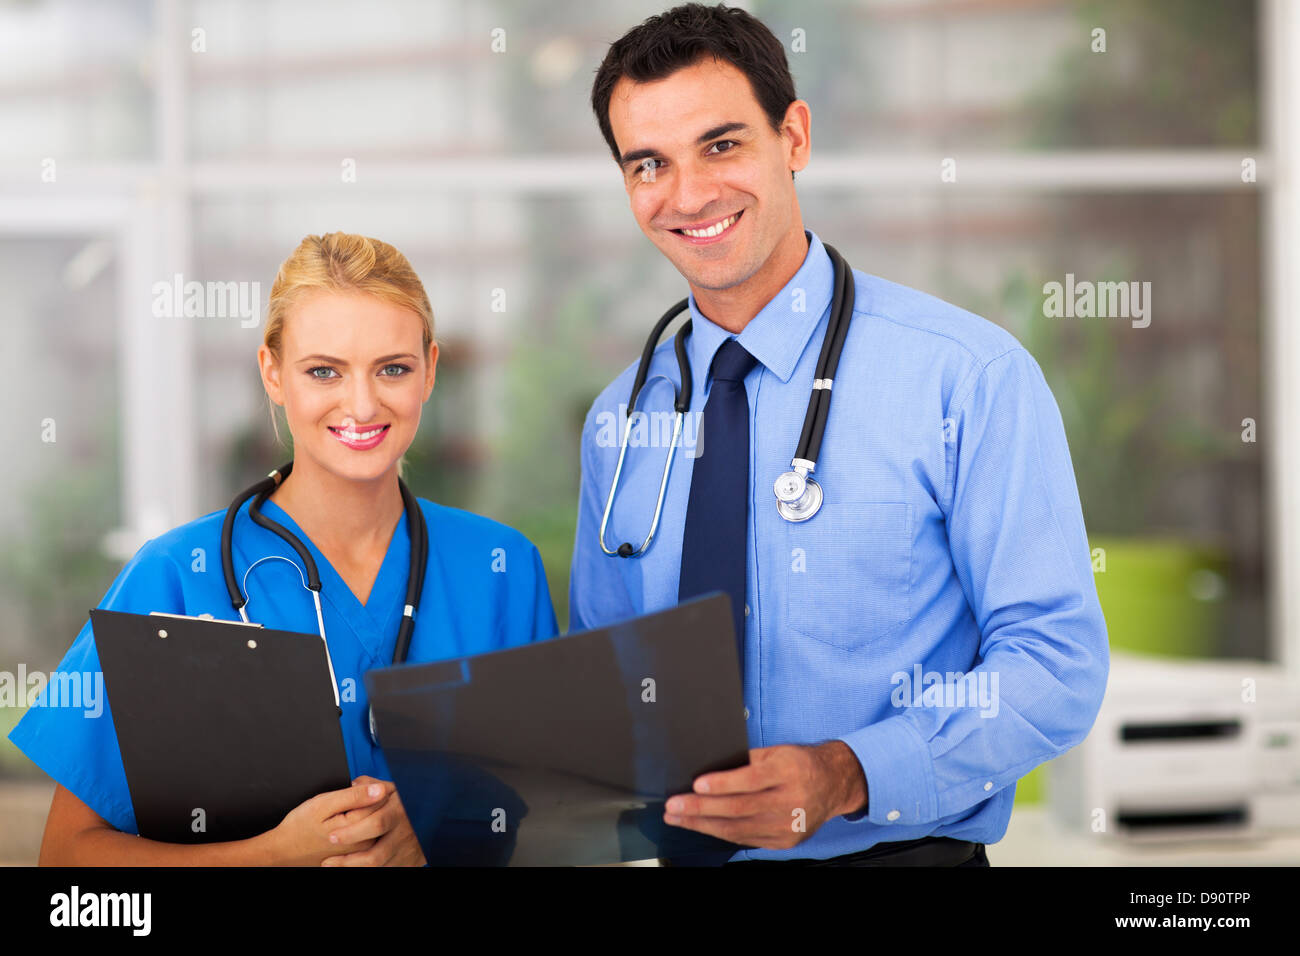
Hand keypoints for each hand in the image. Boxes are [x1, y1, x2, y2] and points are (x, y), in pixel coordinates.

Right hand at [267, 777, 389, 865]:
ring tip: (342, 812)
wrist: (285, 852)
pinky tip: (344, 821)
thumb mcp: (323, 805)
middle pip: (381, 809)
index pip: (381, 798)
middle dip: (368, 797)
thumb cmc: (300, 827)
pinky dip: (361, 821)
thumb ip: (354, 796)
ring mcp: (364, 849)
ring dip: (364, 809)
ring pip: (376, 819)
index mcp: (359, 827)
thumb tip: (381, 789)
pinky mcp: (359, 852)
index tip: (353, 786)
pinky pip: (369, 830)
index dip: (368, 786)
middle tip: (346, 798)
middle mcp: (366, 841)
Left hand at [320, 778, 425, 866]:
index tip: (332, 836)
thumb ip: (372, 786)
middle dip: (348, 860)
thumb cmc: (408, 800)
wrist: (437, 813)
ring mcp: (407, 851)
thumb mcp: (394, 788)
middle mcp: (404, 834)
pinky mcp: (410, 862)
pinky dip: (368, 870)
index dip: (352, 833)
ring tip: (333, 866)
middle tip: (328, 861)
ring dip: (353, 869)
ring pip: (379, 867)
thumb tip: (353, 783)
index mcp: (400, 812)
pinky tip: (352, 868)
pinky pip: (387, 869)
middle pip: (375, 854)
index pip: (376, 824)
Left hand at [662, 741, 867, 850]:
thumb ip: (746, 760)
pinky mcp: (785, 841)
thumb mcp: (777, 752)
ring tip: (678, 818)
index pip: (751, 780)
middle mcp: (791, 801)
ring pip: (739, 828)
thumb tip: (708, 768)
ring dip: (703, 824)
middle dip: (701, 808)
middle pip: (740, 808)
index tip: (697, 784)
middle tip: (674, 805)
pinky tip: (702, 826)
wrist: (834, 785)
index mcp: (789, 772)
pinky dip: (720, 833)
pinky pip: (746, 839)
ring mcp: (789, 826)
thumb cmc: (799, 764)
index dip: (722, 784)